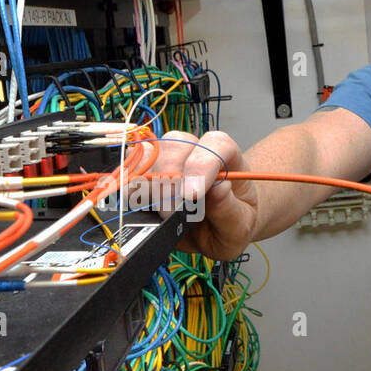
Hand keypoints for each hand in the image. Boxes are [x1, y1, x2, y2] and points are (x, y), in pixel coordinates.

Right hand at [143, 130, 258, 260]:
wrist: (218, 225)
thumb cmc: (232, 221)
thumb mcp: (240, 226)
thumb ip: (230, 210)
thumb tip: (218, 189)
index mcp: (227, 156)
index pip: (217, 145)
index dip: (201, 166)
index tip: (192, 195)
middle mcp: (196, 148)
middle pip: (174, 150)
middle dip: (170, 187)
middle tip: (174, 216)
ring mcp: (169, 154)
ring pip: (150, 156)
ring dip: (150, 189)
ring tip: (162, 213)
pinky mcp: (147, 166)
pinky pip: (131, 166)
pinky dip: (132, 187)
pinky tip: (144, 205)